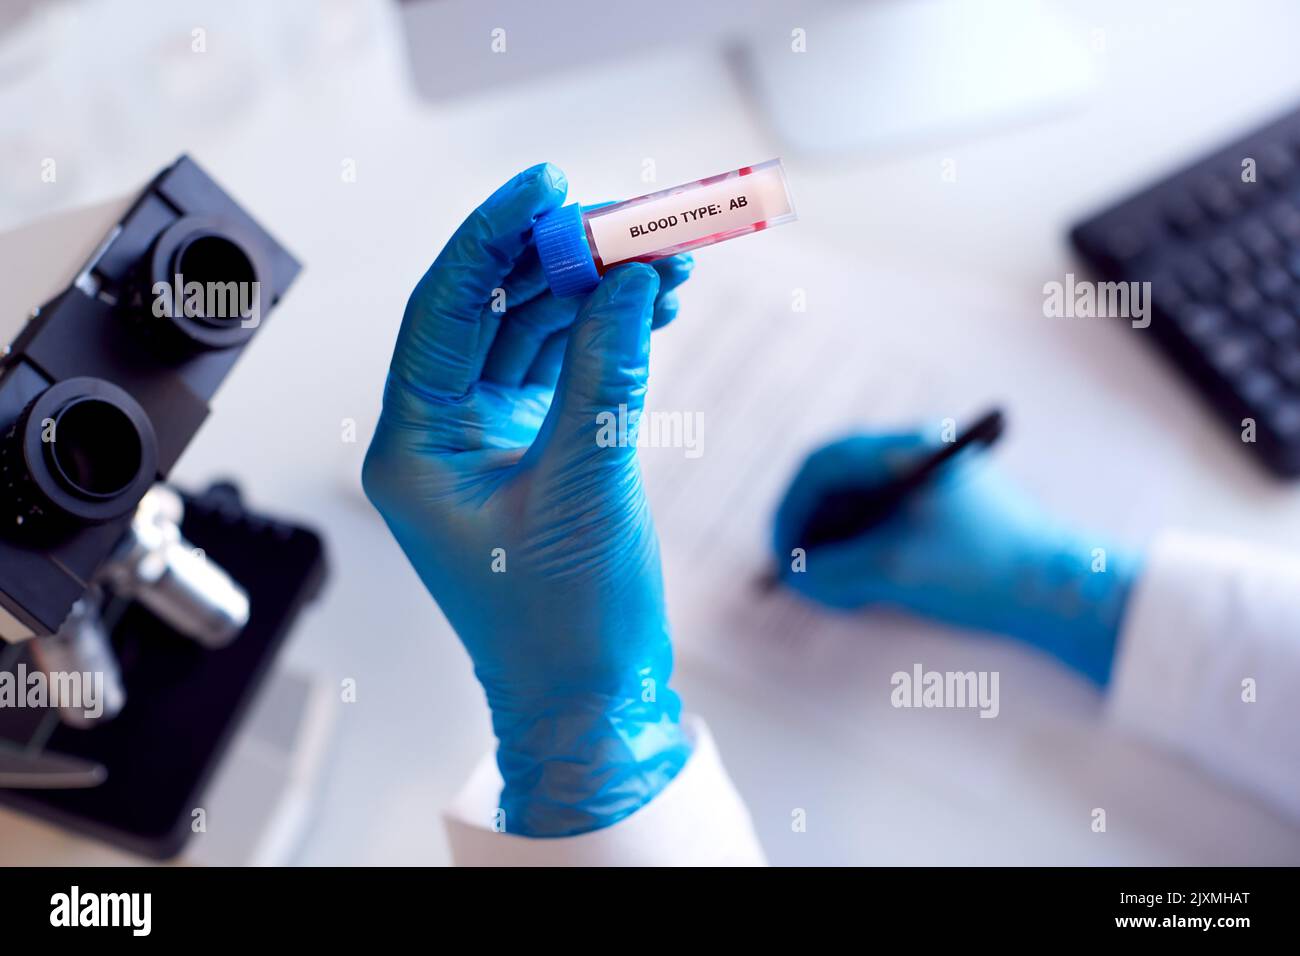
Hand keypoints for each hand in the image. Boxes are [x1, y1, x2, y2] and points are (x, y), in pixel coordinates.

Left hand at [363, 165, 693, 836]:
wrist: (591, 698)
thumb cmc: (564, 622)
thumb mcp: (585, 487)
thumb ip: (605, 375)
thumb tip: (630, 278)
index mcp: (415, 445)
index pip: (446, 309)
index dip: (494, 236)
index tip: (550, 185)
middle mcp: (442, 432)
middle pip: (498, 309)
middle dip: (564, 258)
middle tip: (633, 220)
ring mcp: (492, 438)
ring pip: (540, 332)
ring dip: (601, 292)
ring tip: (669, 258)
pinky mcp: (539, 448)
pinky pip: (570, 367)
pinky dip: (612, 333)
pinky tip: (656, 304)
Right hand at [772, 428, 1141, 685]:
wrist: (1059, 592)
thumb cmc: (981, 568)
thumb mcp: (891, 569)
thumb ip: (830, 570)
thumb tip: (792, 575)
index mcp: (907, 447)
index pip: (822, 464)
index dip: (791, 510)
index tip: (783, 553)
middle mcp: (916, 451)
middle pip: (836, 481)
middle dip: (810, 529)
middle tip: (797, 571)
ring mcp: (928, 478)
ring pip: (856, 504)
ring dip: (834, 543)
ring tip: (830, 583)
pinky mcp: (939, 507)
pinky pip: (880, 520)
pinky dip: (860, 550)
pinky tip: (860, 582)